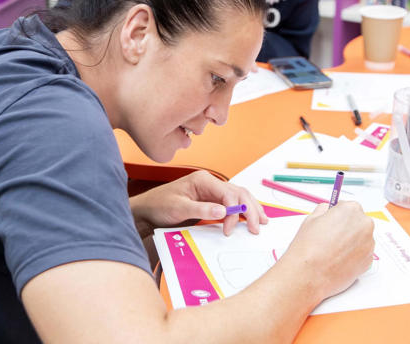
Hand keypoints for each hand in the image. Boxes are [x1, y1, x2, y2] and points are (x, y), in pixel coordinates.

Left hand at [129, 170, 267, 236]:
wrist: (147, 210)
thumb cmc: (159, 205)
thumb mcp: (178, 208)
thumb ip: (201, 209)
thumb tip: (224, 210)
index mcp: (202, 180)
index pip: (228, 193)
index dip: (234, 211)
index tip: (229, 229)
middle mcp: (210, 183)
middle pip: (238, 193)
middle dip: (250, 209)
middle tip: (256, 227)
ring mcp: (211, 191)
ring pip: (238, 197)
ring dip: (251, 209)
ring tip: (262, 222)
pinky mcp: (211, 201)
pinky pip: (232, 204)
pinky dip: (243, 211)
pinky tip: (250, 219)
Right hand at [280, 201, 374, 301]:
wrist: (309, 274)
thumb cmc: (309, 247)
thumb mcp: (311, 218)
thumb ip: (324, 210)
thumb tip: (327, 210)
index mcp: (351, 210)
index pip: (349, 206)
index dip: (338, 214)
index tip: (333, 220)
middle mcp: (364, 225)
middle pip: (358, 221)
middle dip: (347, 227)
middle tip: (331, 236)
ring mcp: (369, 244)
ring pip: (361, 238)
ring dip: (351, 241)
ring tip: (333, 249)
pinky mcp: (369, 261)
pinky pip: (362, 253)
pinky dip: (353, 255)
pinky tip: (338, 258)